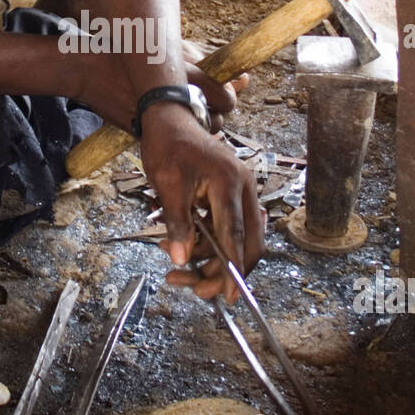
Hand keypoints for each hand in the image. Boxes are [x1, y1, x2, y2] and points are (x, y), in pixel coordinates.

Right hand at [73, 51, 241, 137]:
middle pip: (217, 122)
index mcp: (190, 76)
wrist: (93, 69)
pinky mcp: (146, 134)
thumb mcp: (177, 50)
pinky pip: (174, 142)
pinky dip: (174, 134)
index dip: (225, 99)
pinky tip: (163, 119)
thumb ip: (212, 65)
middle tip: (195, 104)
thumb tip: (245, 79)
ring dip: (195, 128)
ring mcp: (163, 120)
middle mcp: (179, 100)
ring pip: (197, 136)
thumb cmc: (136, 52)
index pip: (227, 100)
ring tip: (179, 112)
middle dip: (211, 115)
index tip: (217, 95)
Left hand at [138, 106, 266, 302]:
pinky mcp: (232, 196)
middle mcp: (244, 188)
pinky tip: (180, 247)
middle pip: (247, 244)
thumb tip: (181, 259)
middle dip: (222, 271)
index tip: (230, 296)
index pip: (236, 235)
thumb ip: (177, 222)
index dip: (232, 268)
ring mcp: (241, 192)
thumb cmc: (168, 146)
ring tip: (174, 268)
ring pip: (237, 240)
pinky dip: (207, 245)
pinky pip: (228, 230)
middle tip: (195, 289)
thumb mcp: (167, 184)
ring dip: (210, 260)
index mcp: (229, 183)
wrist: (170, 118)